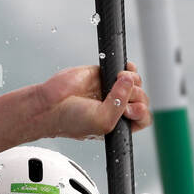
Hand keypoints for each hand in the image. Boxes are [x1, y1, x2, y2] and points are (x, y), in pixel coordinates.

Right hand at [37, 60, 151, 140]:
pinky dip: (129, 69)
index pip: (141, 118)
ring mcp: (110, 90)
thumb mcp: (103, 121)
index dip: (141, 113)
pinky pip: (125, 69)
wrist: (51, 105)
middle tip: (120, 100)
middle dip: (136, 98)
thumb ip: (120, 102)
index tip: (130, 111)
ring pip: (135, 83)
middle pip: (141, 99)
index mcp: (117, 124)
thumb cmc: (72, 120)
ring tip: (117, 83)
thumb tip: (128, 78)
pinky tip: (124, 72)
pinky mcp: (103, 74)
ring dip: (132, 82)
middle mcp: (116, 107)